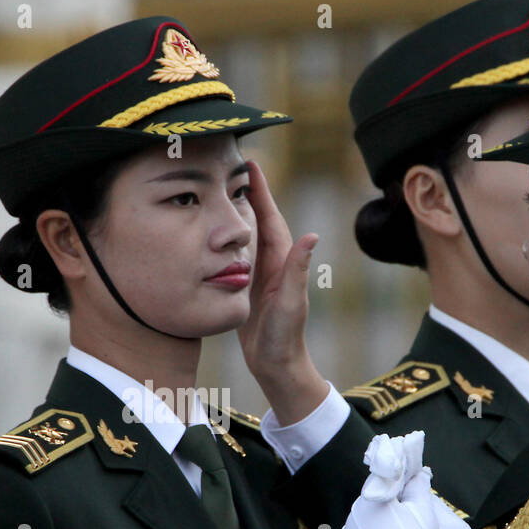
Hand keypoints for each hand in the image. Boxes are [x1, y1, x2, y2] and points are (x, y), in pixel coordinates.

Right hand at [237, 160, 325, 424]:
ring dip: (236, 211)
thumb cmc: (284, 337)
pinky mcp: (247, 288)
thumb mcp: (290, 302)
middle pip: (258, 219)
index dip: (260, 191)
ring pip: (246, 235)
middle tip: (232, 165)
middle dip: (247, 192)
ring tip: (221, 189)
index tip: (250, 163)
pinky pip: (237, 255)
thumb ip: (296, 270)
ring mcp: (260, 275)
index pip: (270, 217)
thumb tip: (313, 235)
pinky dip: (228, 238)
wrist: (277, 365)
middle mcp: (272, 264)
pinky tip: (216, 233)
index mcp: (281, 262)